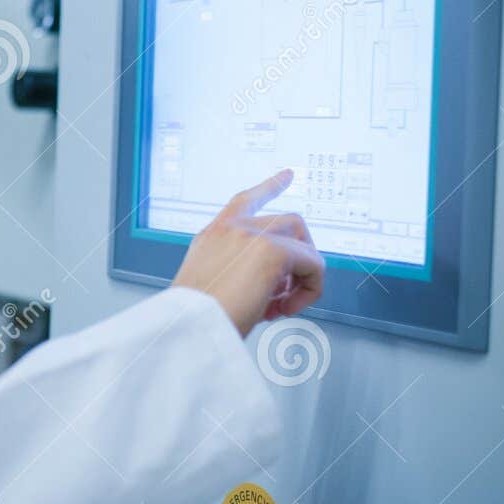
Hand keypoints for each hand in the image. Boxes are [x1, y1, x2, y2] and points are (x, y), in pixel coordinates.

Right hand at [172, 169, 325, 336]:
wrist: (189, 328)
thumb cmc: (195, 319)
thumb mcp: (209, 287)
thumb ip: (236, 273)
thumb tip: (272, 285)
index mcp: (213, 236)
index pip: (245, 200)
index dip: (270, 186)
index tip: (287, 175)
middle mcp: (232, 229)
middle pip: (289, 222)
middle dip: (299, 253)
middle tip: (286, 290)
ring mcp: (252, 235)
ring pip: (304, 242)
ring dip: (303, 274)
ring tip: (283, 304)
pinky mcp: (273, 251)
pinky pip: (314, 266)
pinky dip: (309, 292)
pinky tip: (284, 309)